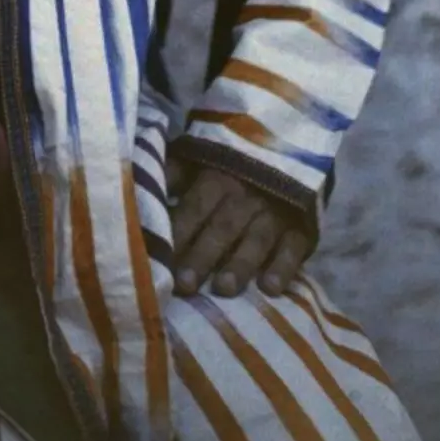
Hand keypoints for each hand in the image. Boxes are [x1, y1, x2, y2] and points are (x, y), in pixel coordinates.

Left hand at [167, 155, 311, 299]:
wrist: (287, 151)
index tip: (160, 261)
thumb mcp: (198, 160)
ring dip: (240, 264)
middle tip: (185, 285)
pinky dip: (283, 267)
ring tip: (224, 289)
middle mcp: (244, 196)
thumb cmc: (229, 166)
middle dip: (203, 255)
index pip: (194, 207)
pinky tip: (271, 289)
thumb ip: (172, 176)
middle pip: (221, 227)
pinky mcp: (301, 229)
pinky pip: (294, 248)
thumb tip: (138, 191)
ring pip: (256, 239)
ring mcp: (275, 213)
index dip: (179, 232)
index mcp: (215, 178)